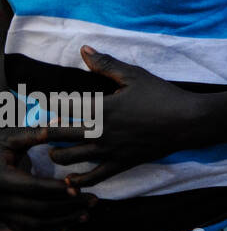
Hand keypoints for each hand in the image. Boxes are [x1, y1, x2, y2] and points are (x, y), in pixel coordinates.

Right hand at [0, 127, 95, 230]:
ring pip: (34, 225)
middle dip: (68, 206)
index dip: (56, 189)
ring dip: (62, 222)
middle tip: (93, 200)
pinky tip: (68, 222)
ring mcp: (2, 213)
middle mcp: (0, 200)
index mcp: (1, 178)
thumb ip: (33, 135)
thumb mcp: (10, 139)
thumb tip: (57, 126)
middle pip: (38, 209)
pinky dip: (49, 230)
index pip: (33, 187)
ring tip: (86, 214)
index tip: (78, 187)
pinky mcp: (7, 220)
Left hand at [45, 47, 201, 187]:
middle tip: (35, 130)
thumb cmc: (163, 96)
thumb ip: (107, 64)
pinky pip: (93, 177)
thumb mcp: (135, 76)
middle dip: (43, 131)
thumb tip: (84, 50)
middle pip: (60, 134)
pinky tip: (68, 180)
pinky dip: (77, 180)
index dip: (48, 104)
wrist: (188, 121)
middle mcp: (101, 131)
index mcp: (102, 108)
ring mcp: (109, 150)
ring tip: (52, 149)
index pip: (64, 106)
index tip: (40, 102)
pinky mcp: (121, 163)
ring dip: (56, 153)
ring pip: (70, 156)